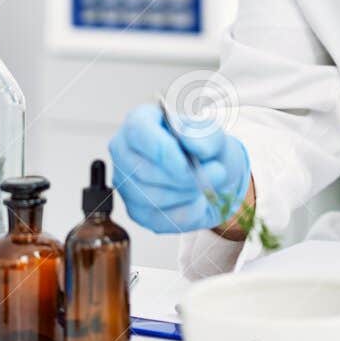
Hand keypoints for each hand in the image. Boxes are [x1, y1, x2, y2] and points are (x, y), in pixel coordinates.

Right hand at [108, 104, 250, 233]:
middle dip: (184, 178)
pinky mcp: (137, 211)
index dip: (163, 150)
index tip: (187, 164)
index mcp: (139, 121)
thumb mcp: (212, 133)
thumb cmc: (204, 147)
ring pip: (152, 198)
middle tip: (215, 173)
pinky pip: (161, 219)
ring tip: (207, 184)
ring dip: (188, 194)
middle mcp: (124, 151)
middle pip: (143, 170)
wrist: (210, 172)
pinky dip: (188, 212)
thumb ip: (206, 135)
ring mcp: (126, 183)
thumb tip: (197, 148)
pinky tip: (198, 200)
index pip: (138, 131)